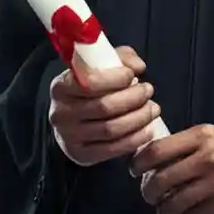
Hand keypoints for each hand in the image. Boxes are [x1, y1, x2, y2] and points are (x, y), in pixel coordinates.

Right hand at [48, 45, 161, 166]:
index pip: (90, 83)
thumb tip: (138, 67)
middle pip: (104, 107)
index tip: (133, 74)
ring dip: (139, 118)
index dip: (117, 78)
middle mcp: (61, 113)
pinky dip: (135, 139)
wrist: (71, 118)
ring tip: (152, 108)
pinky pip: (112, 149)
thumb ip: (121, 58)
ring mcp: (69, 137)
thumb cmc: (90, 87)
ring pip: (111, 129)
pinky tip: (148, 129)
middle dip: (134, 98)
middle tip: (149, 90)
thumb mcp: (101, 64)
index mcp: (61, 87)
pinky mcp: (80, 155)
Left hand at [129, 124, 213, 213]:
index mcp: (201, 135)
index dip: (139, 163)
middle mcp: (207, 157)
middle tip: (149, 194)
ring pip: (173, 202)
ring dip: (163, 209)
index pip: (157, 150)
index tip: (135, 171)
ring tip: (163, 209)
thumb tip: (152, 157)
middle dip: (149, 192)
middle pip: (161, 179)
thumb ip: (186, 144)